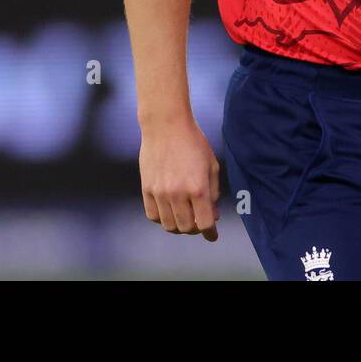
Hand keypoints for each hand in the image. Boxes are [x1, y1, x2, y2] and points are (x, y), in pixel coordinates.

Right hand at [139, 117, 221, 239]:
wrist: (166, 126)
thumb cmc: (193, 142)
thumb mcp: (212, 165)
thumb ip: (213, 192)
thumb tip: (212, 214)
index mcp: (198, 188)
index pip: (205, 223)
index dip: (210, 233)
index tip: (212, 235)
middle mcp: (178, 194)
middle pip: (187, 228)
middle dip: (196, 229)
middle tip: (199, 221)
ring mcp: (160, 193)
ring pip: (169, 225)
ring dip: (179, 226)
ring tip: (184, 217)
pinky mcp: (146, 189)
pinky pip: (153, 216)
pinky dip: (162, 218)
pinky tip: (169, 211)